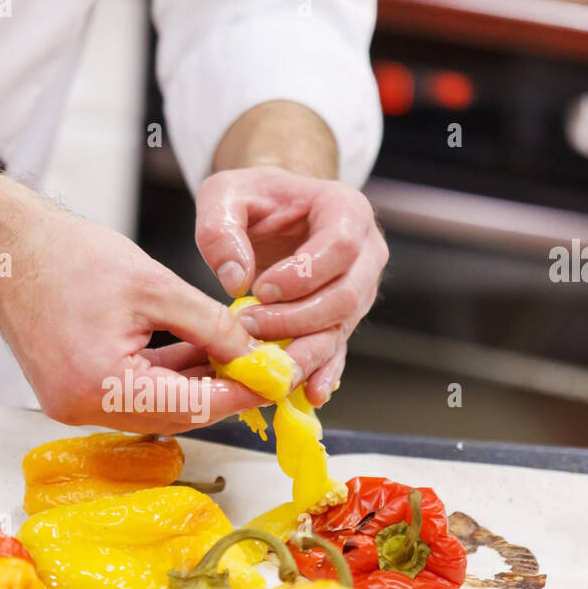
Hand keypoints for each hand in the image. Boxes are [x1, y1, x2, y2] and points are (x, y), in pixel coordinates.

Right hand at [0, 199, 264, 433]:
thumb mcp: (155, 286)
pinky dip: (166, 376)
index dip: (240, 393)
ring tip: (236, 354)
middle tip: (264, 367)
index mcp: (101, 385)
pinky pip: (133, 393)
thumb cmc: (65, 256)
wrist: (4, 248)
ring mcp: (74, 403)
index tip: (277, 380)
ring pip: (156, 405)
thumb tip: (252, 352)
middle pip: (174, 414)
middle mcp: (83, 407)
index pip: (191, 406)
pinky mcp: (72, 391)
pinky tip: (198, 352)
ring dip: (196, 384)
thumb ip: (210, 325)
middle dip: (222, 391)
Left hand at [193, 165, 387, 404]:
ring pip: (340, 330)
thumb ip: (221, 229)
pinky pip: (337, 350)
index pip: (339, 248)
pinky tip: (309, 393)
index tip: (259, 289)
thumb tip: (235, 281)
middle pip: (345, 297)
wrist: (274, 211)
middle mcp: (365, 253)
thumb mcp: (226, 195)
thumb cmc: (253, 198)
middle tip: (249, 327)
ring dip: (303, 353)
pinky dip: (322, 373)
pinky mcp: (342, 320)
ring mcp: (358, 290)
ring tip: (268, 368)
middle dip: (296, 320)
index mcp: (346, 210)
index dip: (302, 275)